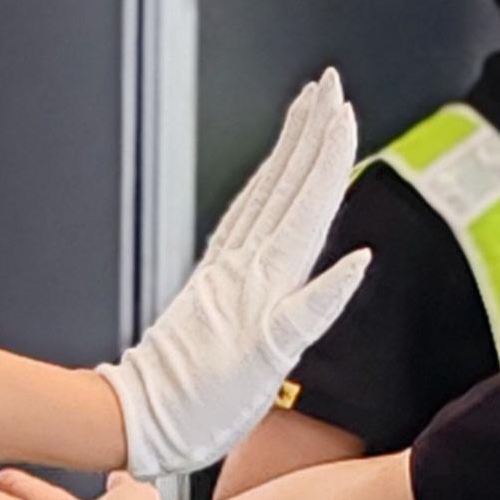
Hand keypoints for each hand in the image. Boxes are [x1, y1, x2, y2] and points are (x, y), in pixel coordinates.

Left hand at [99, 74, 372, 476]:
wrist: (141, 416)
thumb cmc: (204, 404)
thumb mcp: (268, 367)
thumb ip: (313, 309)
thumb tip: (357, 261)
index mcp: (264, 282)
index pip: (307, 204)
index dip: (329, 158)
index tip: (346, 112)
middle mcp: (244, 264)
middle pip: (286, 183)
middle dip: (311, 131)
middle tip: (330, 84)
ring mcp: (226, 268)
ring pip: (265, 192)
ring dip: (289, 149)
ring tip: (305, 110)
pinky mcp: (212, 280)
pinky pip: (244, 216)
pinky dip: (264, 187)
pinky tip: (272, 177)